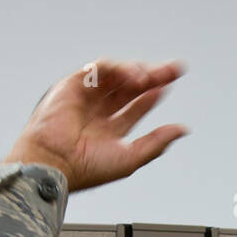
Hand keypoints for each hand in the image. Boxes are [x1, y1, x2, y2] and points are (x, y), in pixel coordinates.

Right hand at [2, 59, 188, 192]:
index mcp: (108, 132)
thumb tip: (182, 130)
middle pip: (129, 88)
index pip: (134, 108)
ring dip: (137, 72)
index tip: (169, 86)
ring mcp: (85, 98)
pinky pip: (99, 69)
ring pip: (116, 76)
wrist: (54, 161)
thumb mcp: (131, 157)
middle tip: (174, 69)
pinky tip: (133, 77)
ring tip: (151, 77)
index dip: (152, 95)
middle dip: (152, 77)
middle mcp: (96, 113)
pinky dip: (118, 69)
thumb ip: (157, 142)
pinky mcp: (73, 85)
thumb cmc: (86, 168)